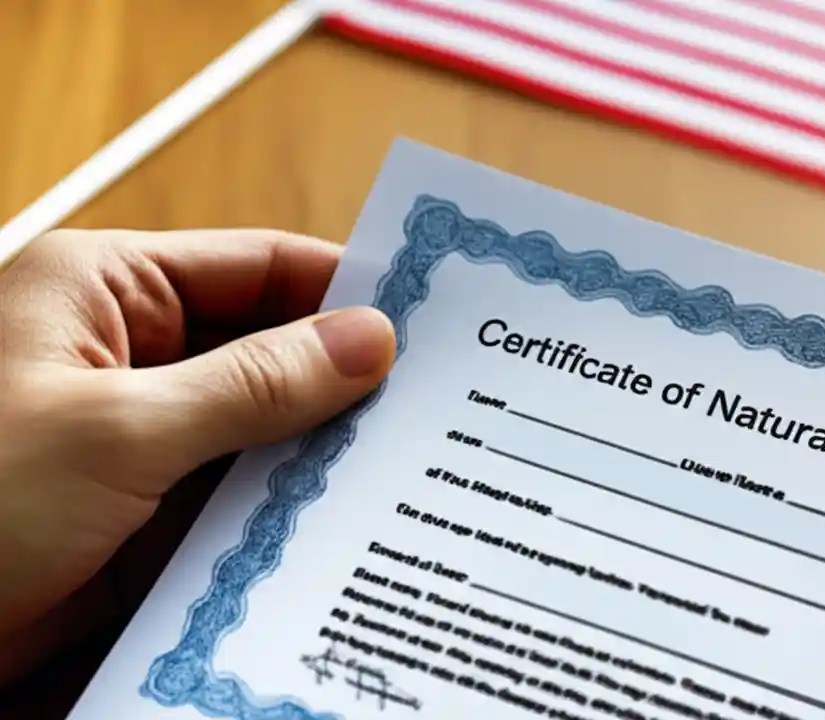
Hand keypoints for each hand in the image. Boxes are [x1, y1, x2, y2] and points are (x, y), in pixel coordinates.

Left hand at [0, 229, 395, 686]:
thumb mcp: (118, 432)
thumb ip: (253, 385)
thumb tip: (368, 340)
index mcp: (106, 293)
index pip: (259, 267)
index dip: (348, 287)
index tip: (436, 317)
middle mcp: (129, 354)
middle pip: (270, 348)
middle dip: (347, 379)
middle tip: (443, 404)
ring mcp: (140, 436)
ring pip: (262, 428)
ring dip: (323, 451)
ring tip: (416, 466)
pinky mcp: (144, 510)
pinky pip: (239, 494)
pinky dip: (287, 508)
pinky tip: (349, 523)